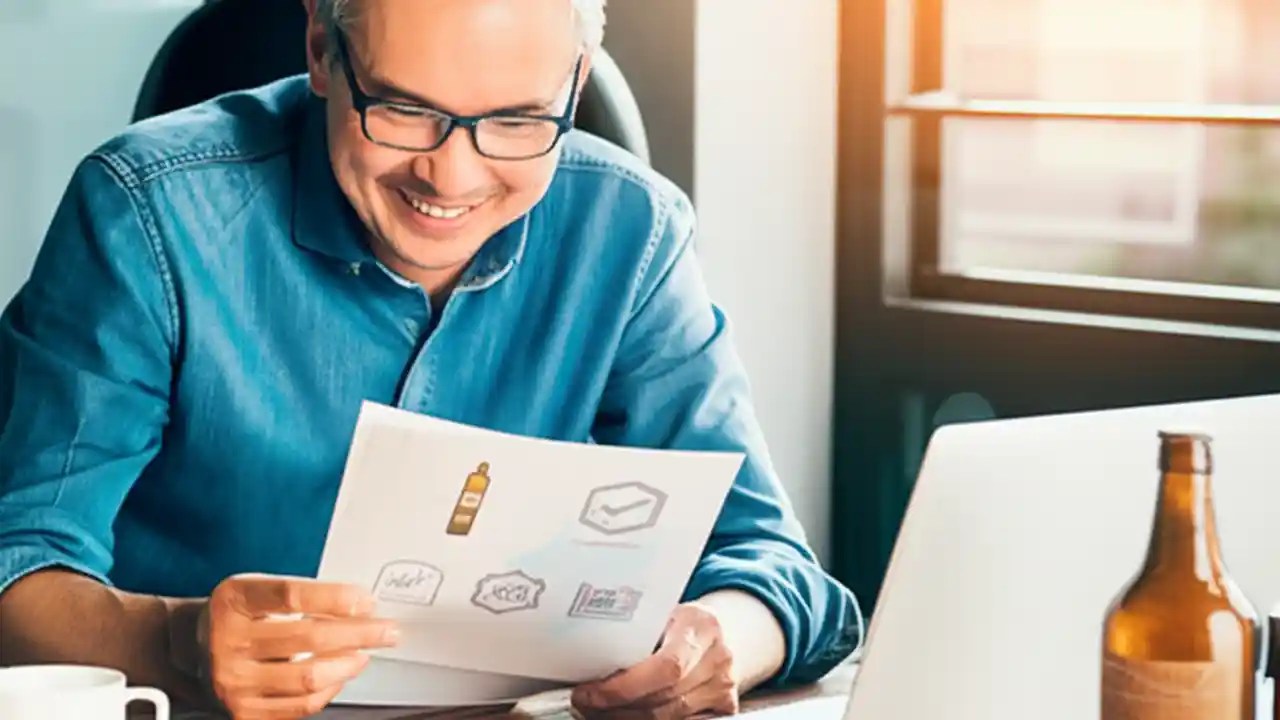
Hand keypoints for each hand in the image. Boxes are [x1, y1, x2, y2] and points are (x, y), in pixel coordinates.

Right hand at [200, 573, 399, 718]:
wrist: (191, 649)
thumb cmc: (238, 615)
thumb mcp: (256, 589)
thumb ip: (301, 595)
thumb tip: (360, 607)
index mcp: (234, 601)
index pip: (292, 596)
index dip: (335, 598)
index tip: (366, 601)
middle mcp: (229, 641)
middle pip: (307, 637)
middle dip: (359, 633)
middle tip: (386, 630)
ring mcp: (234, 681)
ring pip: (308, 677)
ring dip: (349, 664)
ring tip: (365, 653)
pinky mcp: (243, 711)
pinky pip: (300, 706)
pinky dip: (330, 690)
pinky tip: (341, 675)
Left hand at [571, 603, 738, 719]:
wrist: (724, 631)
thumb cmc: (684, 622)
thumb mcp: (665, 613)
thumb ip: (638, 631)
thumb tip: (588, 651)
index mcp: (700, 626)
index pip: (666, 667)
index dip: (624, 687)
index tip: (590, 693)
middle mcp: (718, 658)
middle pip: (664, 698)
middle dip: (617, 706)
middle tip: (585, 704)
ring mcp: (724, 686)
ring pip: (669, 717)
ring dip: (628, 717)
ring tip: (599, 710)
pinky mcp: (726, 706)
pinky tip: (627, 714)